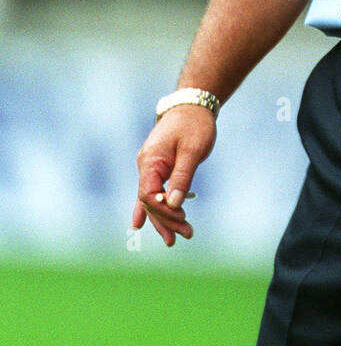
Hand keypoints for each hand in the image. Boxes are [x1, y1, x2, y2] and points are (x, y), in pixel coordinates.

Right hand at [132, 106, 216, 246]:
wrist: (192, 106)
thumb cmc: (194, 125)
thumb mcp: (192, 151)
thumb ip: (182, 177)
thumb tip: (175, 204)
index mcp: (150, 161)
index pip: (149, 195)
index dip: (164, 211)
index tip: (183, 218)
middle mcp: (145, 166)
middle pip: (149, 202)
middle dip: (166, 221)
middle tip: (184, 236)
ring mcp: (150, 167)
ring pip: (151, 199)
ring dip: (163, 219)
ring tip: (175, 240)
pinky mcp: (158, 168)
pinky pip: (151, 192)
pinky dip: (151, 209)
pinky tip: (142, 226)